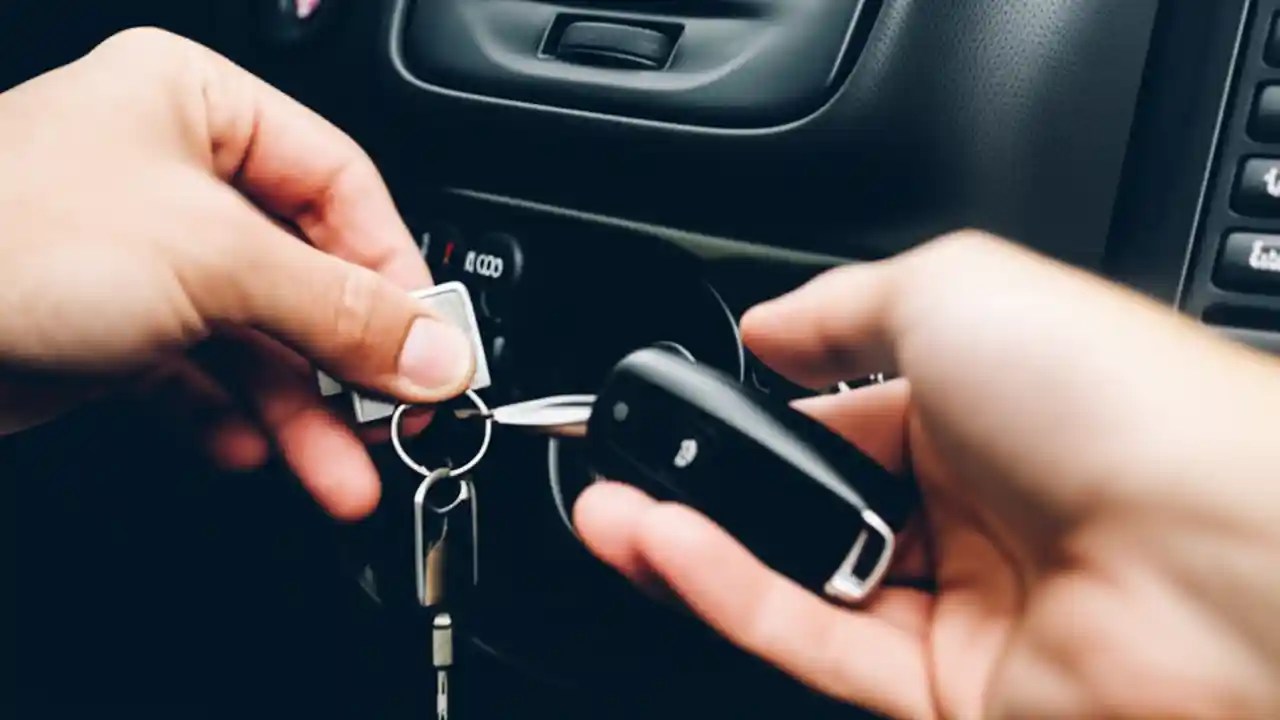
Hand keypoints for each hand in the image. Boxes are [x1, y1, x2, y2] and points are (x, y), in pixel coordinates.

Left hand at [0, 29, 473, 518]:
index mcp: (199, 107)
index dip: (396, 270)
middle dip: (352, 361)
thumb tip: (439, 348)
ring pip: (259, 338)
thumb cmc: (3, 240)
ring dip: (305, 412)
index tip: (433, 346)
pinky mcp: (110, 332)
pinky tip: (254, 452)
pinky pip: (202, 378)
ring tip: (342, 472)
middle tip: (400, 418)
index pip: (342, 185)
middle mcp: (173, 176)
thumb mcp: (215, 260)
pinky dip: (234, 420)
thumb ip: (342, 310)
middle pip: (307, 272)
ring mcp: (142, 258)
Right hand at [575, 232, 1279, 718]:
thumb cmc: (1114, 399)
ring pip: (797, 582)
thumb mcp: (953, 287)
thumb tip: (770, 326)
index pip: (844, 414)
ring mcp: (958, 608)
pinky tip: (663, 545)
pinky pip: (814, 640)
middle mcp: (971, 514)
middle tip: (630, 460)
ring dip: (696, 544)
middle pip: (809, 508)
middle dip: (716, 486)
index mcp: (983, 413)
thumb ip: (843, 309)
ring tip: (612, 510)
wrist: (1216, 548)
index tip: (689, 400)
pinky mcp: (945, 691)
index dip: (765, 409)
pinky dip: (728, 594)